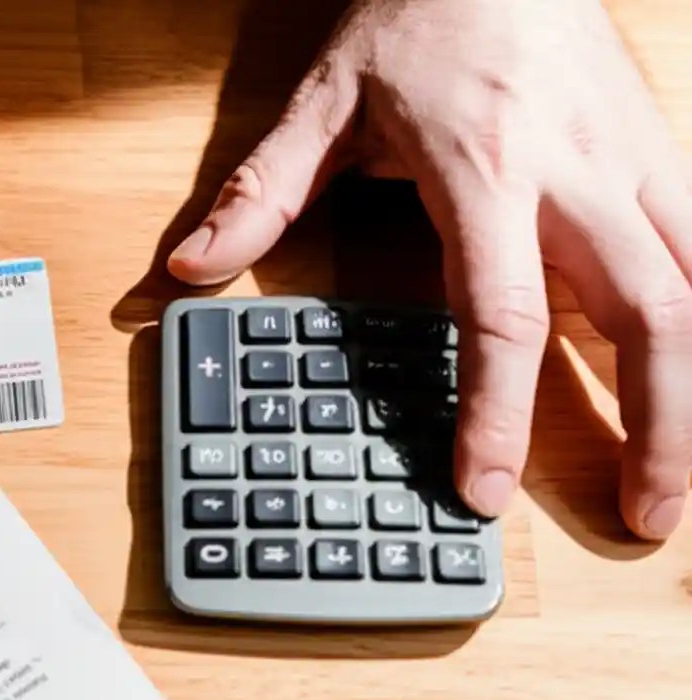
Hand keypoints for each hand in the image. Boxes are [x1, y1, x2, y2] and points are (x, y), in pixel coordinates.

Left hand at [167, 0, 691, 539]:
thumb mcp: (326, 100)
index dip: (497, 413)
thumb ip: (261, 191)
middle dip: (656, 427)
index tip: (486, 488)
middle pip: (646, 317)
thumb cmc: (419, 14)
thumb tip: (192, 266)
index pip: (499, 315)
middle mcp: (574, 175)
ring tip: (682, 472)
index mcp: (483, 170)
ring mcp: (633, 162)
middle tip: (641, 514)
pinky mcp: (663, 152)